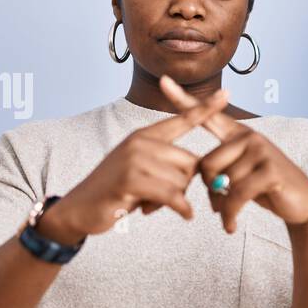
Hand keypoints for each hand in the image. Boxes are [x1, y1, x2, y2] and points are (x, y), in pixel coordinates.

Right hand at [36, 83, 230, 244]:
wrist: (80, 208)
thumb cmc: (116, 191)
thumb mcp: (141, 171)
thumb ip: (165, 165)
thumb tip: (197, 171)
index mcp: (145, 136)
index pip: (182, 120)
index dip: (205, 108)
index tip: (227, 92)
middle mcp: (141, 141)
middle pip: (190, 163)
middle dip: (183, 186)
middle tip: (159, 197)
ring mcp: (135, 159)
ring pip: (182, 182)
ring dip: (174, 200)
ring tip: (149, 202)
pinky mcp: (131, 179)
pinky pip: (172, 195)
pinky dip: (181, 208)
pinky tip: (183, 214)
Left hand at [159, 76, 307, 234]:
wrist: (302, 203)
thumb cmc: (267, 188)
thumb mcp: (242, 175)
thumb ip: (221, 170)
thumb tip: (203, 180)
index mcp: (239, 135)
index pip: (208, 116)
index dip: (184, 100)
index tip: (164, 81)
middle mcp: (249, 137)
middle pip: (207, 163)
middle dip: (209, 190)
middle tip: (218, 206)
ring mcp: (261, 151)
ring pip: (223, 181)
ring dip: (222, 206)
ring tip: (230, 215)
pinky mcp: (270, 170)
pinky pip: (237, 194)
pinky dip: (230, 214)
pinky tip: (231, 226)